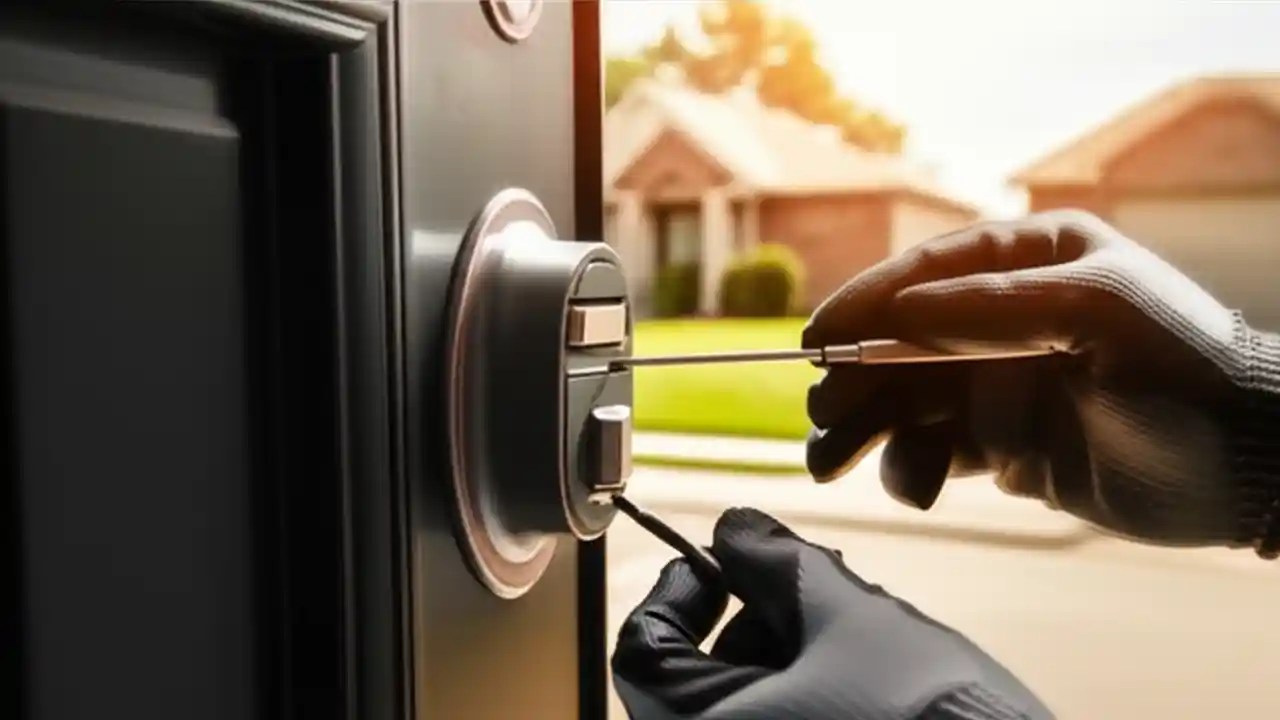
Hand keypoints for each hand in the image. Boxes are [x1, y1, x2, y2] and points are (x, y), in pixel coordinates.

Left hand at [611, 508, 1050, 719]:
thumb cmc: (931, 718)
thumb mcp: (849, 619)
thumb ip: (779, 565)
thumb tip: (735, 530)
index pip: (643, 652)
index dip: (676, 593)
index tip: (721, 563)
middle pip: (693, 681)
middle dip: (750, 621)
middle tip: (810, 590)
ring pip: (743, 706)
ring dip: (784, 658)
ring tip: (852, 633)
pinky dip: (805, 696)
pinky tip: (862, 673)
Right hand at [803, 209, 1271, 547]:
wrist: (1248, 472)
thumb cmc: (1186, 375)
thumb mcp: (1096, 315)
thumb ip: (990, 309)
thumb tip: (893, 312)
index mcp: (1033, 260)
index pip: (928, 272)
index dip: (866, 303)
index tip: (817, 339)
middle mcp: (1008, 315)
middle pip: (903, 340)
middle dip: (856, 377)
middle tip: (823, 414)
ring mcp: (1002, 380)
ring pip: (908, 399)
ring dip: (867, 428)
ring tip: (831, 460)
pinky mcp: (1004, 443)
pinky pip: (934, 449)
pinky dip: (913, 467)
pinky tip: (917, 486)